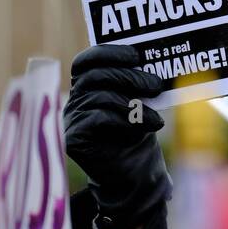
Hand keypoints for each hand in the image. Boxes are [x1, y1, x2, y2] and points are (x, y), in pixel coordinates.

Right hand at [63, 45, 171, 228]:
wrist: (133, 175)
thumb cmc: (137, 134)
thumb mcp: (139, 103)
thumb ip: (136, 84)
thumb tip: (149, 64)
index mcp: (86, 88)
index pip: (85, 62)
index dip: (108, 53)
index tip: (136, 54)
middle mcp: (73, 101)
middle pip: (94, 77)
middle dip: (129, 76)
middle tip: (156, 85)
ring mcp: (70, 120)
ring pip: (99, 97)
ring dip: (134, 103)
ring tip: (157, 116)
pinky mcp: (73, 139)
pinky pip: (99, 118)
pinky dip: (127, 119)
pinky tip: (148, 125)